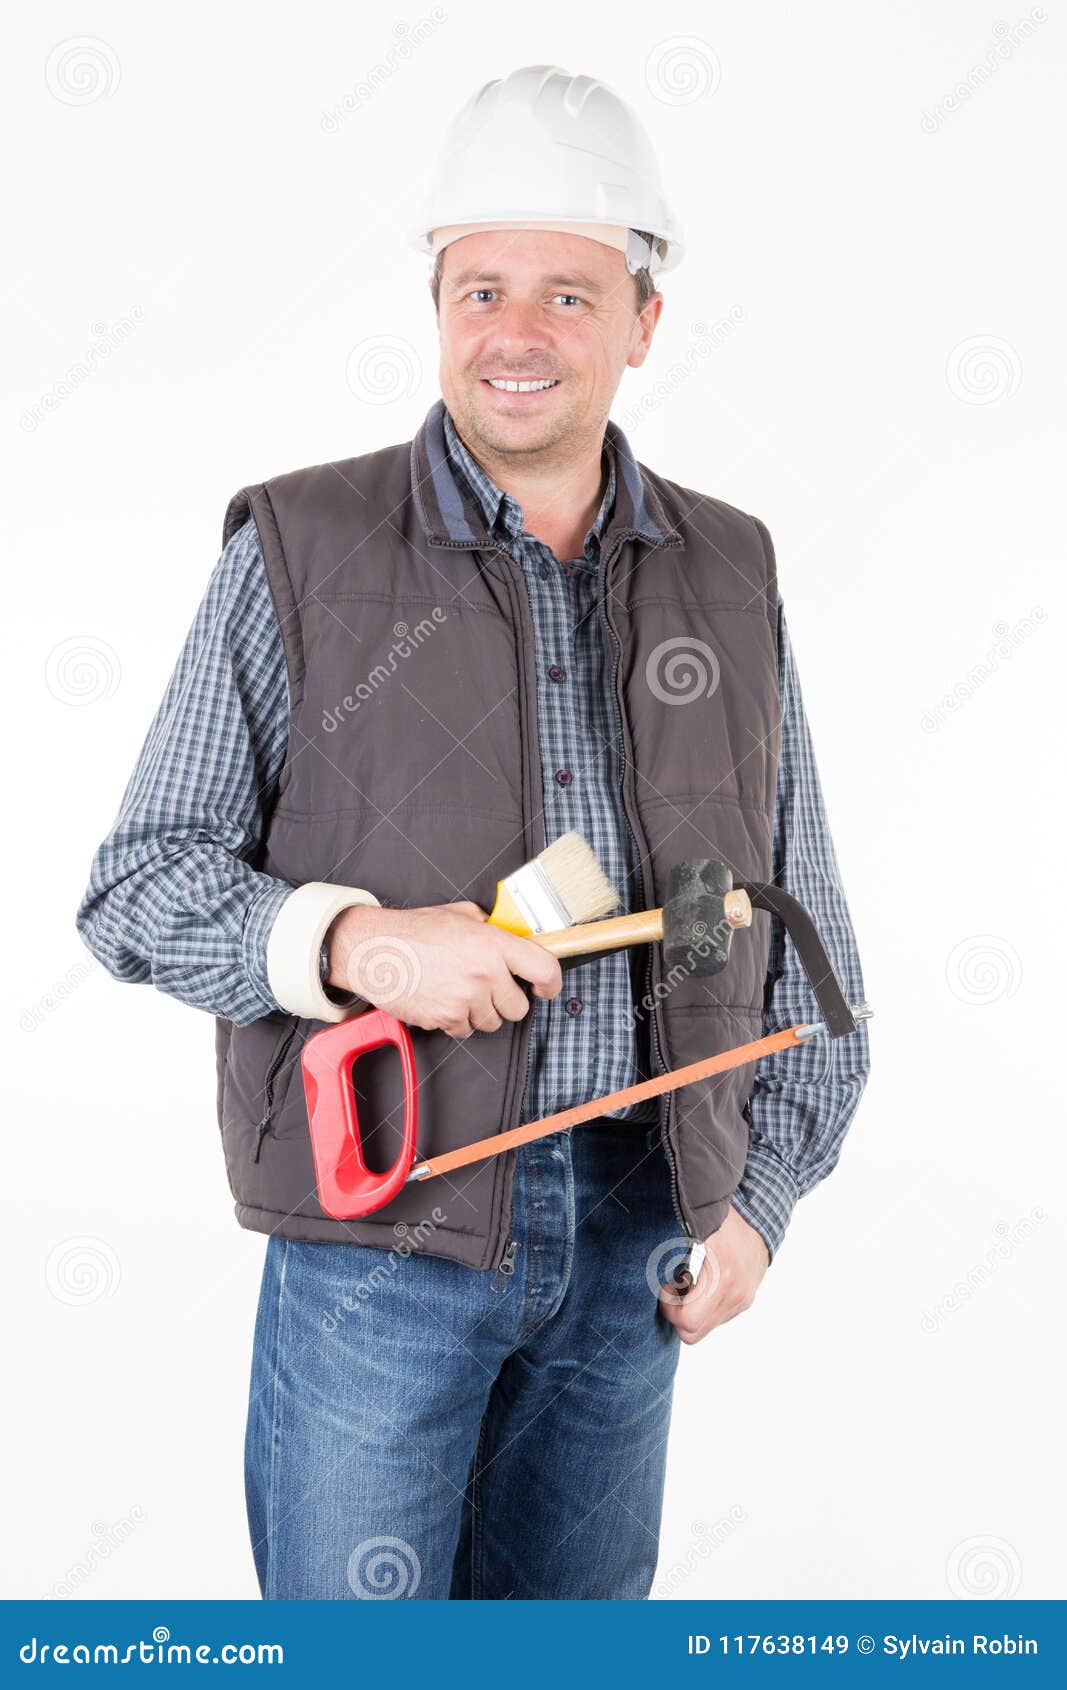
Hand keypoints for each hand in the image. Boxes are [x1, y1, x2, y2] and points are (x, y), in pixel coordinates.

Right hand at [326, 900, 562, 1038]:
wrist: (375, 950)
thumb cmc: (414, 930)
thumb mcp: (462, 915)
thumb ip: (492, 928)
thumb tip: (514, 938)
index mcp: (493, 944)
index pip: (544, 970)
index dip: (551, 984)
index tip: (545, 988)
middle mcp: (484, 974)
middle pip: (518, 1008)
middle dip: (506, 1000)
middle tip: (487, 987)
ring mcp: (465, 1000)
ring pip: (492, 1023)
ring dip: (480, 1012)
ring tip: (458, 990)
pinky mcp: (446, 1019)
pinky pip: (465, 1030)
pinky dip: (457, 1021)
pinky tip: (442, 999)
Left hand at [658, 1206, 769, 1343]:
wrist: (761, 1220)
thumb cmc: (722, 1218)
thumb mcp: (698, 1221)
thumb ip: (676, 1232)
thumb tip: (649, 1232)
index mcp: (723, 1276)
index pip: (688, 1321)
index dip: (669, 1307)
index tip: (667, 1284)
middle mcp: (735, 1295)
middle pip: (692, 1333)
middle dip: (676, 1312)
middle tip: (674, 1284)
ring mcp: (740, 1302)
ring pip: (702, 1328)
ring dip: (688, 1309)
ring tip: (687, 1279)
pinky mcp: (743, 1303)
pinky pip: (713, 1319)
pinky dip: (701, 1306)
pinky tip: (699, 1282)